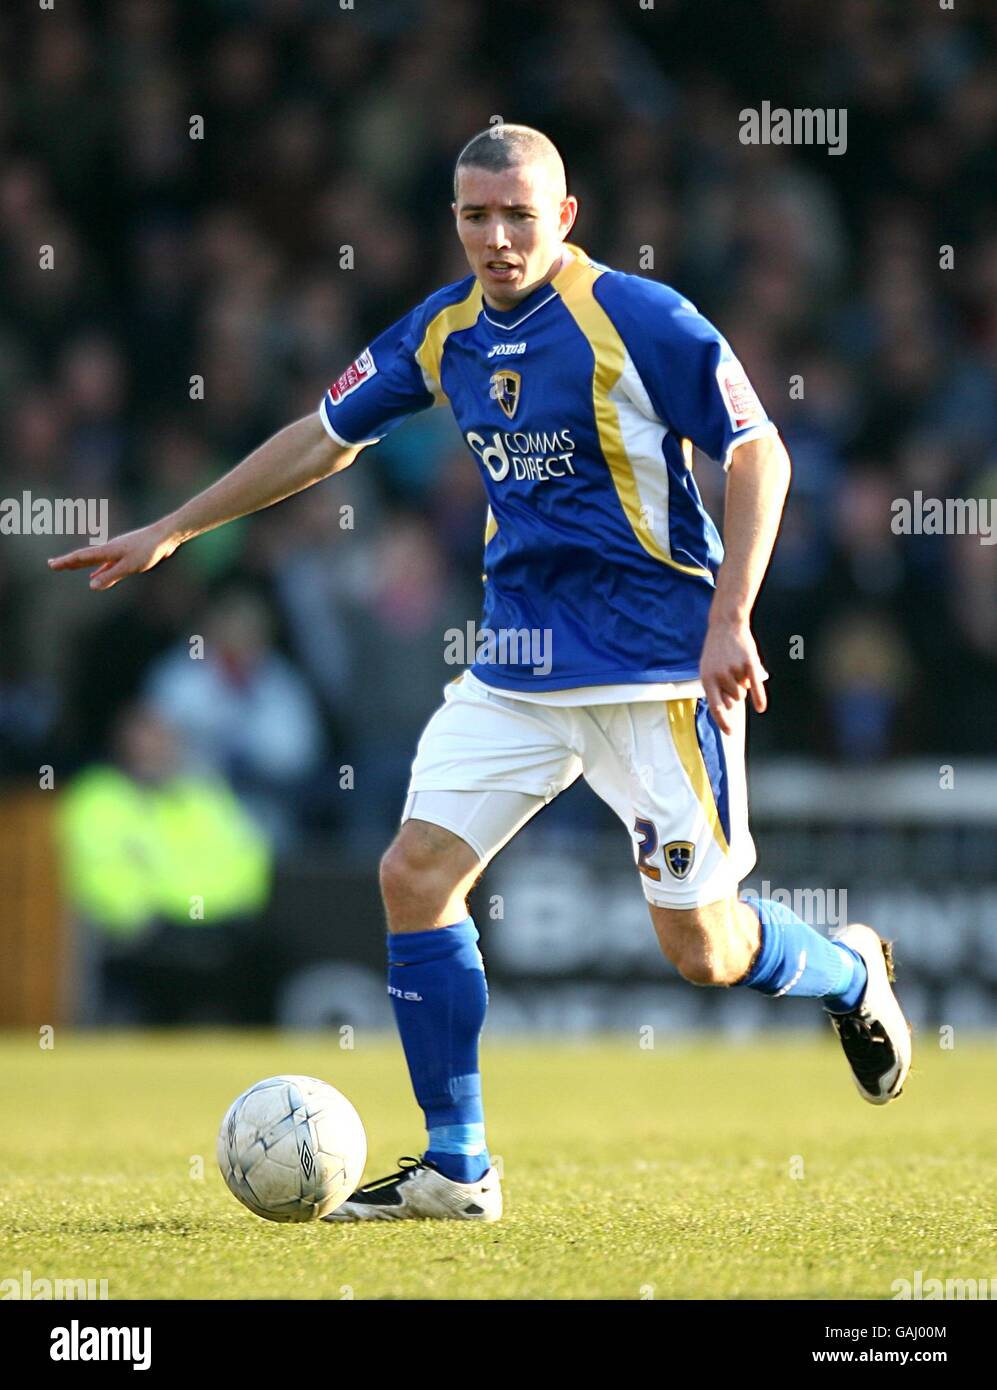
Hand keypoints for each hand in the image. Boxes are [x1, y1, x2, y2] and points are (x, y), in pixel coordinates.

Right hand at [48, 521, 179, 590]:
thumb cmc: (148, 549)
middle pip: (84, 557)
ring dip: (81, 565)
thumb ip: (111, 576)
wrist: (165, 536)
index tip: (51, 565)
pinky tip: (96, 574)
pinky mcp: (126, 554)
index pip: (81, 557)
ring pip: (95, 560)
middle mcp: (109, 549)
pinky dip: (99, 570)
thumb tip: (91, 586)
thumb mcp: (129, 566)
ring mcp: (117, 551)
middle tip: (52, 564)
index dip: (66, 562)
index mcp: (107, 551)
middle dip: (68, 562)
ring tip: (68, 567)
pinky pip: (107, 564)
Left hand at [699, 617, 767, 734]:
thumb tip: (728, 708)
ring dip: (743, 686)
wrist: (726, 625)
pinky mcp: (749, 664)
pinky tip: (761, 708)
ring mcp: (735, 670)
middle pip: (733, 700)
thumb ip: (715, 688)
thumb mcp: (708, 668)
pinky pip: (756, 686)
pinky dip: (760, 697)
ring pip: (743, 692)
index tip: (730, 732)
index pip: (716, 707)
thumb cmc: (716, 650)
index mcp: (707, 679)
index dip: (723, 722)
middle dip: (735, 694)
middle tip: (731, 676)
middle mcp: (720, 676)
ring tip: (737, 668)